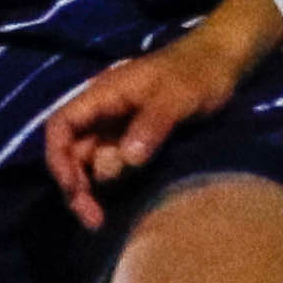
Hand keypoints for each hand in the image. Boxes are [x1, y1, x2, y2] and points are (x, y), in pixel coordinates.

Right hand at [41, 0, 282, 231]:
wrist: (223, 62)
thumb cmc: (200, 73)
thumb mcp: (179, 96)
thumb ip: (153, 124)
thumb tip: (126, 161)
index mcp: (104, 94)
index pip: (61, 126)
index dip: (59, 159)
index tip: (74, 190)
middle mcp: (104, 112)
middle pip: (73, 152)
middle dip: (76, 187)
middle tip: (94, 220)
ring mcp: (118, 127)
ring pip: (91, 163)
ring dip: (93, 191)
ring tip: (104, 219)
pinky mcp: (135, 139)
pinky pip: (114, 164)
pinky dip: (112, 186)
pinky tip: (119, 207)